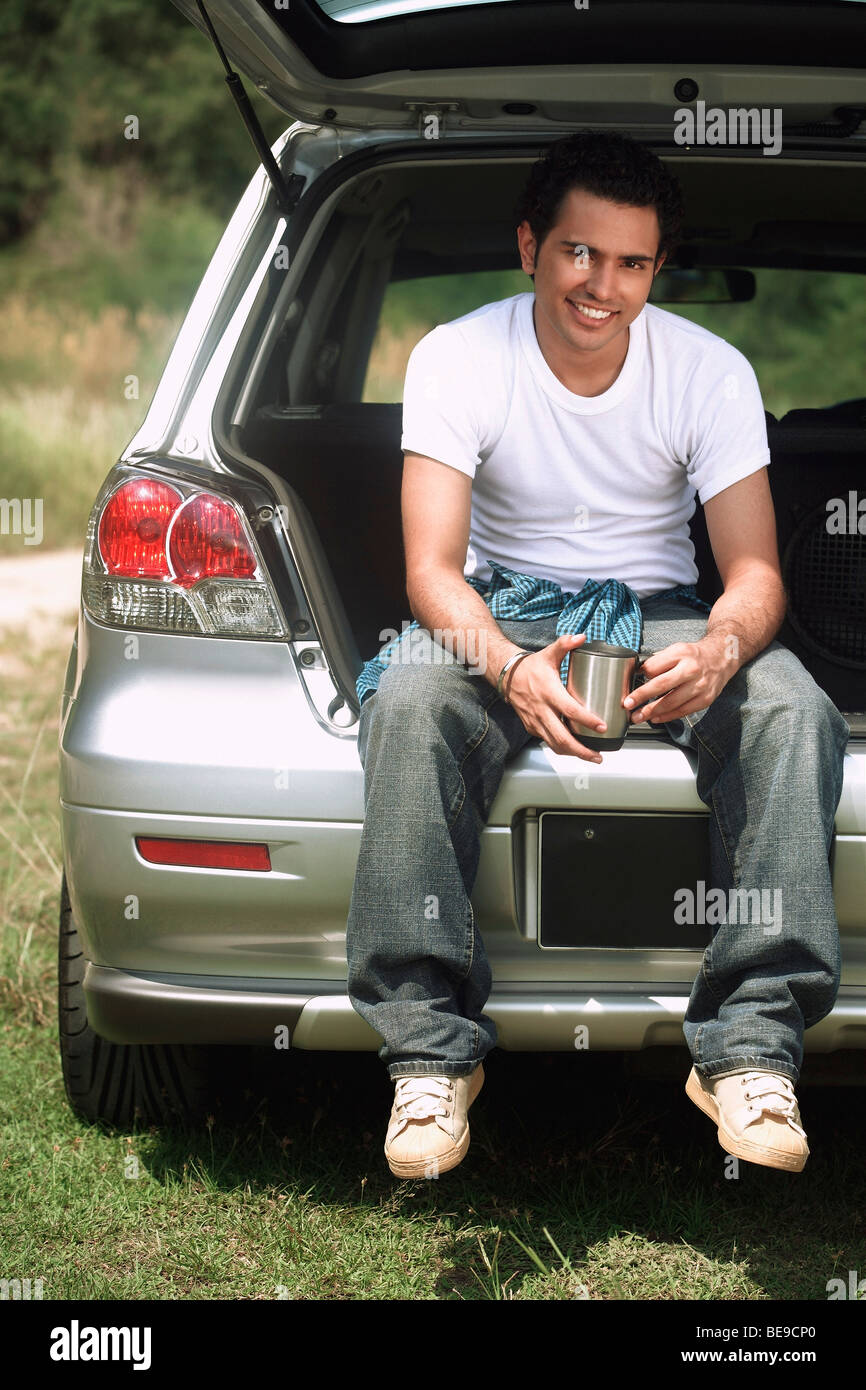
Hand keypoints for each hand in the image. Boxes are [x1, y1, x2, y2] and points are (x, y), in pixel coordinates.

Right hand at [505, 633, 608, 762]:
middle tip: (598, 755)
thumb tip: (582, 637)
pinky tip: (574, 748)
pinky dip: (562, 748)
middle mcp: (542, 710)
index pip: (571, 710)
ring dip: (573, 754)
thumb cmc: (530, 667)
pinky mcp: (532, 727)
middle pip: (562, 737)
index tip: (602, 727)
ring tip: (591, 756)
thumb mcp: (549, 653)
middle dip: (582, 750)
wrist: (507, 677)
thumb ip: (565, 644)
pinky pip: (548, 742)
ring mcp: (535, 721)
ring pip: (554, 744)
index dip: (588, 720)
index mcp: (549, 692)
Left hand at [623, 634, 738, 724]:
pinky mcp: (705, 699)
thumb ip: (658, 661)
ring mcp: (700, 685)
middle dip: (641, 696)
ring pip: (671, 702)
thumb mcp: (676, 650)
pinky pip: (682, 711)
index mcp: (681, 653)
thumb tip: (637, 675)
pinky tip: (656, 718)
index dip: (640, 675)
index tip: (629, 684)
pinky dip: (667, 716)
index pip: (654, 666)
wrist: (722, 657)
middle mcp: (691, 669)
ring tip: (638, 716)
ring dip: (652, 711)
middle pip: (661, 684)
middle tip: (628, 704)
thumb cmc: (694, 655)